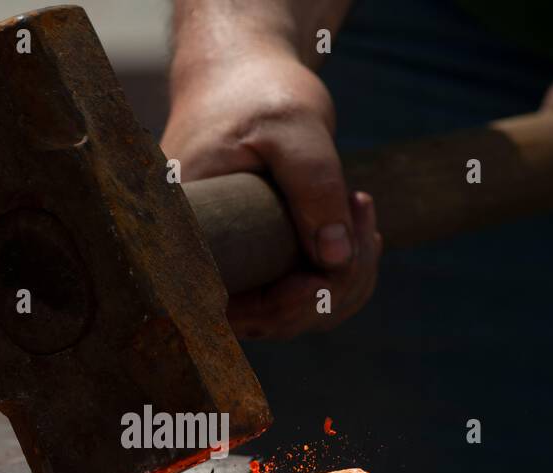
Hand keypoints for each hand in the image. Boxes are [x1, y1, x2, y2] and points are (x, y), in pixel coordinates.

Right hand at [162, 47, 381, 338]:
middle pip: (270, 320)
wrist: (242, 73)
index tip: (329, 273)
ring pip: (292, 314)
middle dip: (332, 286)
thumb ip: (314, 186)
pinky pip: (300, 296)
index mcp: (190, 233)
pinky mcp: (255, 263)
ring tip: (361, 210)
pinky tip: (360, 226)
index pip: (231, 308)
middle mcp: (203, 261)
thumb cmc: (257, 91)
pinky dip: (341, 273)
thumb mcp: (293, 126)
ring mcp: (230, 267)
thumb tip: (336, 260)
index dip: (285, 307)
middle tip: (363, 216)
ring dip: (345, 279)